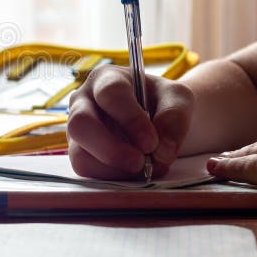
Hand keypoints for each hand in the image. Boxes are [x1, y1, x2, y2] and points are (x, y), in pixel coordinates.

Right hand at [67, 65, 193, 179]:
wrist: (157, 119)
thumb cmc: (162, 103)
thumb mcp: (178, 99)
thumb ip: (175, 118)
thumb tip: (162, 152)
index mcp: (106, 78)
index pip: (110, 94)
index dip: (130, 119)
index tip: (152, 142)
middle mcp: (83, 101)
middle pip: (80, 124)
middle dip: (111, 149)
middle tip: (140, 163)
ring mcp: (78, 130)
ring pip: (79, 154)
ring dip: (113, 169)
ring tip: (143, 169)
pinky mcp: (80, 153)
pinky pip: (87, 171)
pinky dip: (112, 178)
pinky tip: (133, 172)